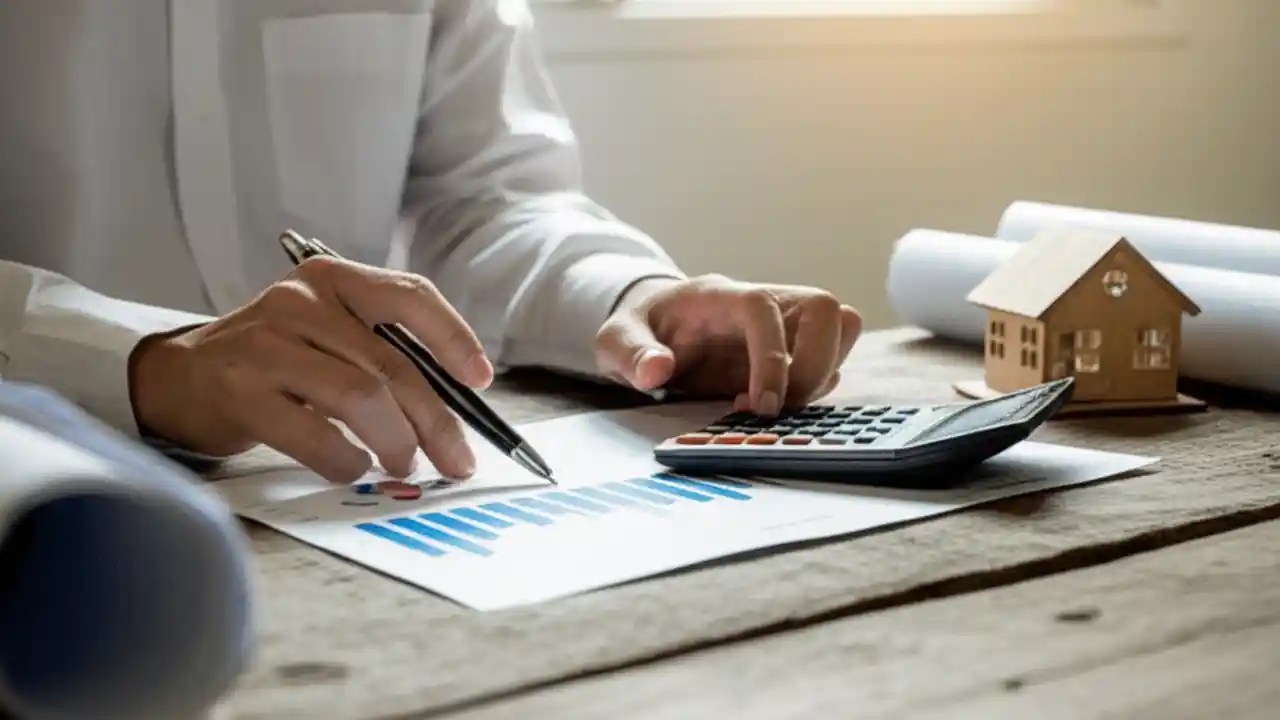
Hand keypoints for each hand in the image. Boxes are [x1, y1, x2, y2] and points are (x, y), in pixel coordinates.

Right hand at [128, 257, 492, 482]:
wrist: (182, 377)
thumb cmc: (275, 359)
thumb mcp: (328, 332)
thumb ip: (383, 351)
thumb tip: (455, 405)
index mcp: (332, 278)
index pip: (410, 296)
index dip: (454, 338)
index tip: (481, 380)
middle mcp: (299, 302)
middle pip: (392, 363)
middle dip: (436, 420)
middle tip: (456, 459)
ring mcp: (266, 345)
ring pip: (361, 398)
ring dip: (395, 442)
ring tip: (402, 464)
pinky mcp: (240, 392)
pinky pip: (316, 436)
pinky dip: (346, 460)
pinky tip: (352, 466)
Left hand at [595, 274, 861, 414]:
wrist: (653, 326)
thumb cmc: (640, 328)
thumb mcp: (615, 340)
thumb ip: (631, 354)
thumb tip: (656, 372)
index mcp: (721, 297)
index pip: (764, 308)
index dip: (772, 355)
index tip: (762, 404)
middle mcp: (764, 303)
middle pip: (825, 311)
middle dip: (813, 367)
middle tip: (774, 410)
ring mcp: (784, 325)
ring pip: (841, 330)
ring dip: (821, 376)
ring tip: (772, 408)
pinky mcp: (793, 349)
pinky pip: (831, 358)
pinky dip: (817, 387)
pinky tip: (774, 407)